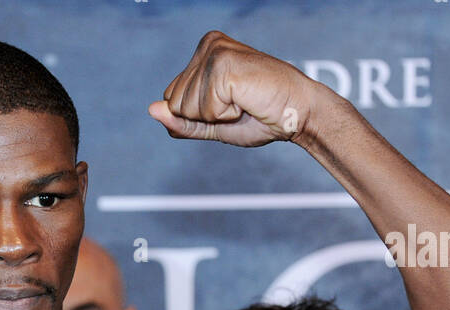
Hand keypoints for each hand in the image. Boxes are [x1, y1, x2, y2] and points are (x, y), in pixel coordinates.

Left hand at [148, 31, 316, 146]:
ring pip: (186, 108)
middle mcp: (207, 46)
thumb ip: (181, 121)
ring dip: (216, 116)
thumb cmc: (261, 116)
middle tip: (239, 105)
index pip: (171, 99)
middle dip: (205, 116)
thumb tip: (152, 111)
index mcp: (203, 53)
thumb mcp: (212, 124)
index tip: (230, 106)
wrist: (298, 114)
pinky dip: (225, 116)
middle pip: (174, 103)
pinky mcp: (223, 65)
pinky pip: (202, 110)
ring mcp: (214, 53)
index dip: (198, 116)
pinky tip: (246, 101)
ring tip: (244, 101)